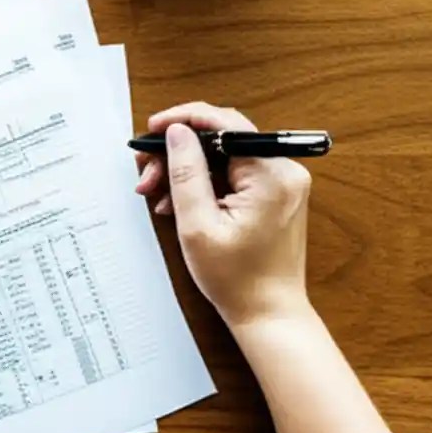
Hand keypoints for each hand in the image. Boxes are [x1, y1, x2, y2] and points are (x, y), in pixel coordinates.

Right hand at [135, 102, 311, 326]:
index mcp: (271, 175)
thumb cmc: (238, 280)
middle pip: (221, 138)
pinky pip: (234, 173)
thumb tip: (177, 132)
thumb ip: (186, 171)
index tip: (154, 128)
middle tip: (147, 172)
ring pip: (223, 156)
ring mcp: (282, 182)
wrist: (268, 314)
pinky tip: (179, 202)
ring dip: (187, 169)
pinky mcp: (275, 193)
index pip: (225, 122)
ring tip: (156, 193)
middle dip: (179, 152)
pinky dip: (205, 182)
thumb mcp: (198, 225)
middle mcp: (284, 171)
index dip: (184, 119)